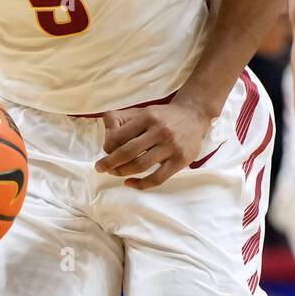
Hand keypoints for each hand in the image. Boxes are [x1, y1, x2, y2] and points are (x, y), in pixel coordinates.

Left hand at [95, 101, 211, 190]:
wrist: (194, 116)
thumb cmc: (163, 117)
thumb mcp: (144, 111)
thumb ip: (122, 119)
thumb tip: (106, 134)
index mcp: (148, 116)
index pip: (121, 136)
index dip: (108, 147)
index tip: (105, 152)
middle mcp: (160, 130)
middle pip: (128, 152)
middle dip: (110, 162)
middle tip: (100, 168)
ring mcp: (171, 147)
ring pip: (140, 165)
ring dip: (123, 172)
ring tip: (115, 173)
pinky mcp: (180, 161)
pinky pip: (157, 178)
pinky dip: (140, 184)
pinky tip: (130, 183)